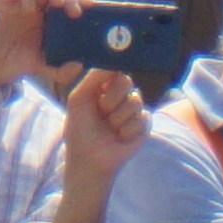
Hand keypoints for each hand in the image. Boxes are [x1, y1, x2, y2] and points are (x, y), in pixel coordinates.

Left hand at [53, 58, 150, 185]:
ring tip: (109, 128)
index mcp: (105, 87)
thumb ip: (92, 78)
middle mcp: (121, 96)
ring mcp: (133, 111)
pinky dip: (127, 130)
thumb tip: (112, 63)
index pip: (115, 71)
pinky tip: (119, 137)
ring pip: (135, 101)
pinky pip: (143, 118)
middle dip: (112, 99)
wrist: (89, 159)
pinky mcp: (143, 126)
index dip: (110, 78)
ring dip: (118, 117)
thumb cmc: (79, 129)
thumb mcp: (78, 99)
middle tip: (102, 111)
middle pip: (127, 81)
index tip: (101, 88)